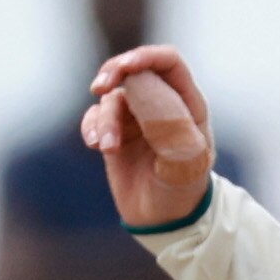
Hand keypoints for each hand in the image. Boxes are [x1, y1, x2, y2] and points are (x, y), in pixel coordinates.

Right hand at [80, 45, 215, 231]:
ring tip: (106, 147)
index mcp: (188, 102)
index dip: (145, 57)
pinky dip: (92, 127)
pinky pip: (96, 116)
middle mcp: (161, 103)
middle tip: (100, 88)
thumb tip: (135, 80)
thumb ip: (165, 119)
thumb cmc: (182, 190)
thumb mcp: (182, 159)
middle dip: (114, 74)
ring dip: (104, 118)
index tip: (125, 68)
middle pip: (134, 69)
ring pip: (112, 97)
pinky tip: (96, 145)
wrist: (165, 222)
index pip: (168, 61)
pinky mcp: (115, 133)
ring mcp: (137, 117)